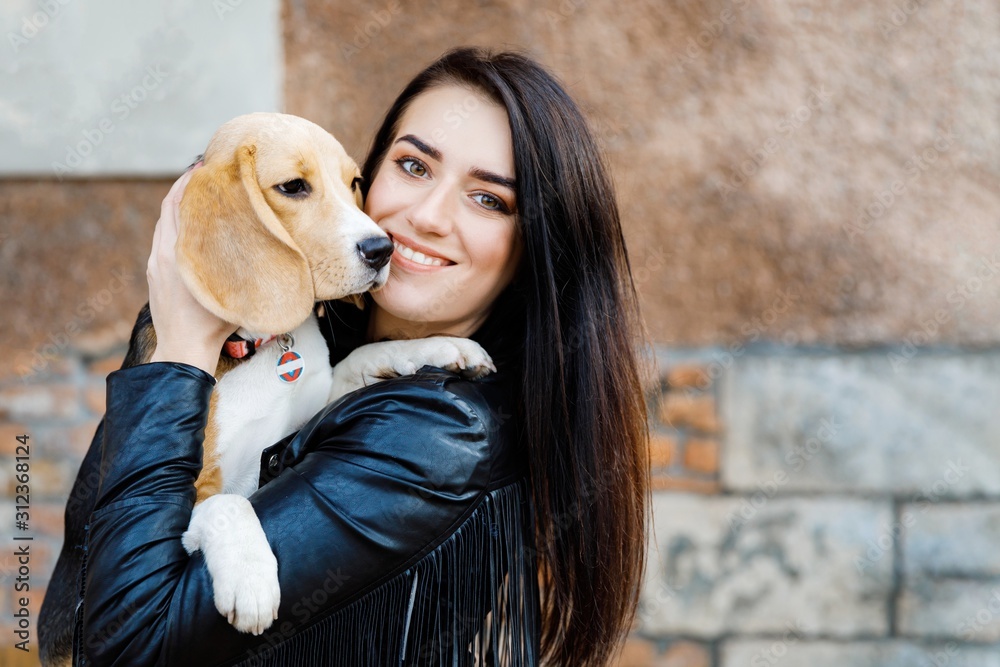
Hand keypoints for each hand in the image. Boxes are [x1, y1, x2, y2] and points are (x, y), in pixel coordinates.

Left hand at [147, 163, 236, 375]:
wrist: (183, 352)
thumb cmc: (212, 325)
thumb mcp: (232, 291)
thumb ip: (244, 267)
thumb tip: (267, 246)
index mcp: (177, 253)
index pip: (177, 205)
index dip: (189, 183)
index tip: (205, 167)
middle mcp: (162, 254)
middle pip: (168, 209)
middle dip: (185, 189)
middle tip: (206, 174)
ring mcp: (155, 265)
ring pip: (165, 225)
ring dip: (180, 207)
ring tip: (202, 197)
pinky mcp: (155, 275)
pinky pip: (164, 241)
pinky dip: (176, 226)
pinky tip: (193, 229)